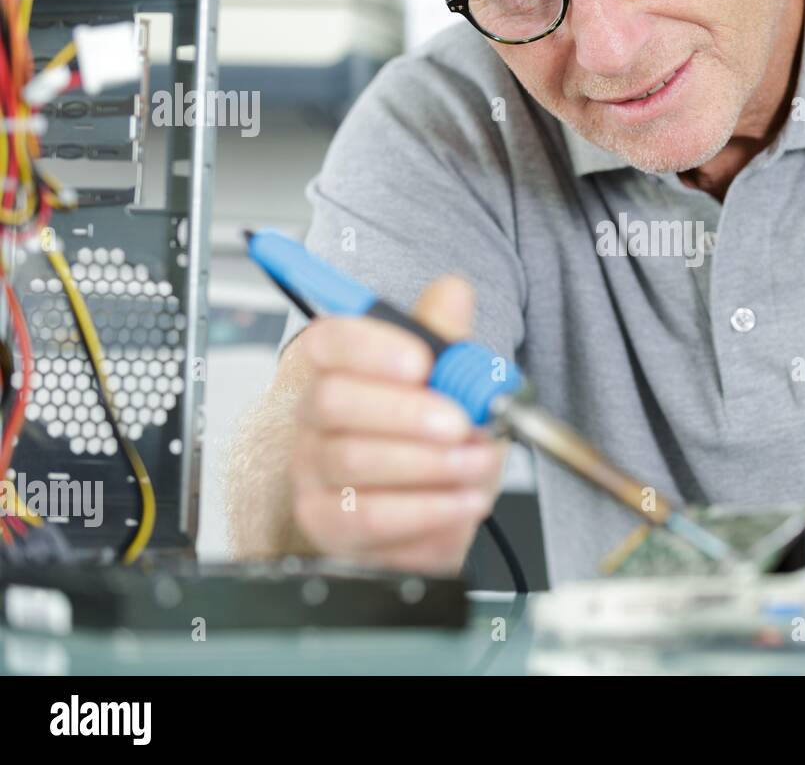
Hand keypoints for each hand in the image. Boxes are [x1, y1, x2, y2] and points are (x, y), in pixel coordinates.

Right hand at [289, 275, 504, 574]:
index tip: (421, 361)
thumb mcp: (453, 385)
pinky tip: (463, 500)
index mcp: (342, 370)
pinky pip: (368, 518)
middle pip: (332, 400)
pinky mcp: (328, 526)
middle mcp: (316, 419)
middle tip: (458, 422)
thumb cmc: (436, 438)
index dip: (370, 346)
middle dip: (404, 411)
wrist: (438, 507)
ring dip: (427, 463)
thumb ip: (448, 340)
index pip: (329, 340)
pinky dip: (426, 510)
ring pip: (352, 461)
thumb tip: (453, 292)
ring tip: (476, 462)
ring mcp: (315, 474)